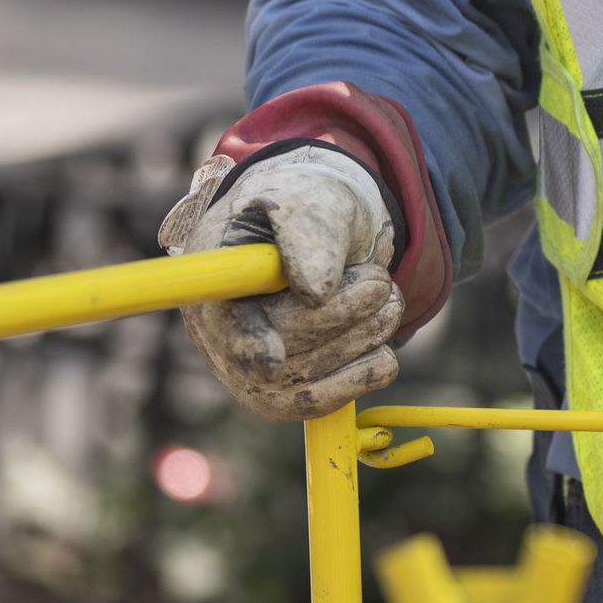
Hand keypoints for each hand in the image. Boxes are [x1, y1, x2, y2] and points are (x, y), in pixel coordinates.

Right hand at [158, 148, 400, 419]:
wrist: (328, 228)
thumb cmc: (309, 205)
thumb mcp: (311, 197)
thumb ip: (309, 231)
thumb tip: (316, 290)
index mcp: (213, 276)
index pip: (219, 323)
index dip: (244, 345)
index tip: (272, 358)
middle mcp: (220, 333)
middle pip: (276, 356)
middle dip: (340, 317)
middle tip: (380, 281)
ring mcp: (248, 372)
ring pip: (305, 384)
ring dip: (362, 339)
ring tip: (388, 298)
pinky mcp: (284, 395)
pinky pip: (324, 404)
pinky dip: (367, 371)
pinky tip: (381, 341)